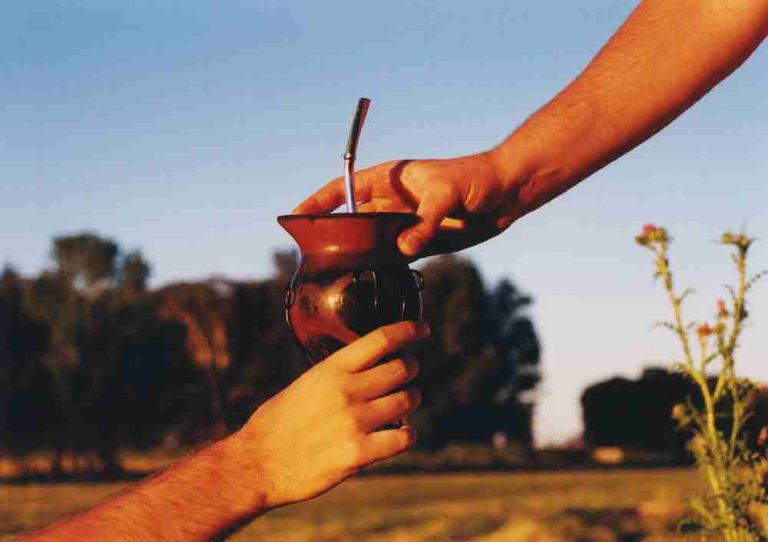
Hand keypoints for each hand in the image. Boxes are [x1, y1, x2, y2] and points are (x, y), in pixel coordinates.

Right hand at [234, 321, 428, 508]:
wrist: (257, 464)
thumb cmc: (276, 423)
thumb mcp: (305, 385)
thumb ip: (336, 376)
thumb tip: (366, 370)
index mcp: (331, 370)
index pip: (381, 339)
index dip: (408, 331)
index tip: (422, 329)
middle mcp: (347, 391)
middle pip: (402, 369)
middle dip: (410, 369)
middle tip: (408, 372)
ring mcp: (355, 422)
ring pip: (407, 401)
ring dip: (410, 400)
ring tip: (403, 403)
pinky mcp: (359, 454)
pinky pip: (404, 438)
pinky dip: (407, 434)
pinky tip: (400, 433)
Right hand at [293, 152, 518, 257]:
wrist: (506, 193)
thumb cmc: (475, 179)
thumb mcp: (447, 192)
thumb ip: (424, 221)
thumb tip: (402, 249)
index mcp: (388, 179)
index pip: (343, 189)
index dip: (318, 202)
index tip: (296, 216)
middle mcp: (392, 202)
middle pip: (352, 219)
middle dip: (333, 235)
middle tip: (313, 256)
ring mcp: (405, 224)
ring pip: (372, 241)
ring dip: (358, 255)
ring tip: (338, 274)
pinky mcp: (421, 242)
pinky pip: (395, 257)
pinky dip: (383, 267)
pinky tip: (372, 282)